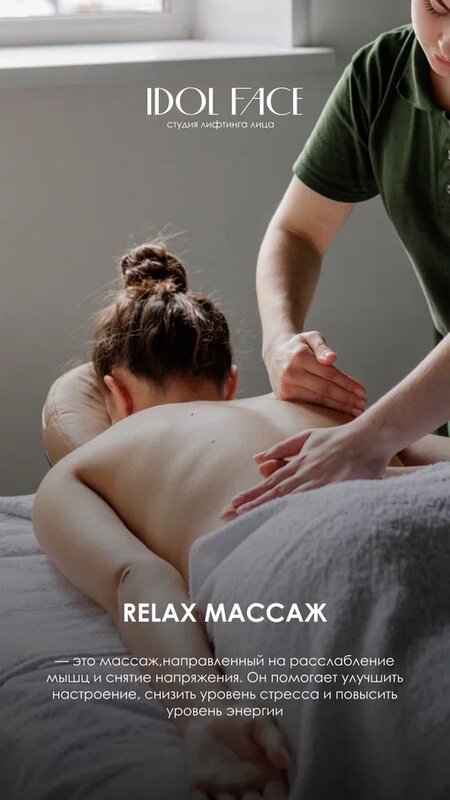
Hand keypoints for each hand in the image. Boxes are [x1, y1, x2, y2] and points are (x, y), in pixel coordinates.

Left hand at [183, 714, 289, 798]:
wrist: (211, 714)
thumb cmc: (243, 718)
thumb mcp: (261, 722)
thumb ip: (274, 739)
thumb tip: (285, 760)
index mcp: (269, 782)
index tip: (268, 788)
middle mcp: (248, 794)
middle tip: (247, 794)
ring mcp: (224, 795)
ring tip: (225, 794)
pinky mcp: (201, 790)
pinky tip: (201, 793)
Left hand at [221, 424, 390, 516]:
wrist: (368, 437)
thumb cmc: (339, 438)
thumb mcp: (306, 438)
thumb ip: (283, 448)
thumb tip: (258, 458)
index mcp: (297, 463)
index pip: (269, 483)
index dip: (251, 494)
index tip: (233, 504)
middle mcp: (304, 473)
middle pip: (272, 492)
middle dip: (249, 504)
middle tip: (227, 515)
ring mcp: (318, 480)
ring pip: (286, 497)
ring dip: (264, 506)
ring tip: (243, 516)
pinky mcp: (333, 487)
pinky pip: (311, 500)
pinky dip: (294, 508)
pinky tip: (280, 516)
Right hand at [265, 331, 366, 416]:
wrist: (274, 354)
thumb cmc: (299, 346)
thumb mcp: (311, 338)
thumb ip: (323, 347)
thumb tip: (332, 358)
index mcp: (299, 357)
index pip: (329, 374)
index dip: (347, 384)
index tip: (362, 391)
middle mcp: (290, 374)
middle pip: (325, 390)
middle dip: (346, 399)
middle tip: (363, 405)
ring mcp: (286, 388)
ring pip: (318, 401)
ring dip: (339, 408)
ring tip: (356, 412)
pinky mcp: (284, 399)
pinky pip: (309, 406)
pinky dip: (326, 411)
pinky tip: (338, 414)